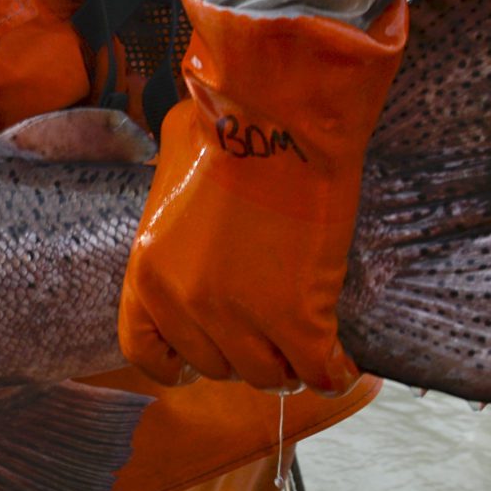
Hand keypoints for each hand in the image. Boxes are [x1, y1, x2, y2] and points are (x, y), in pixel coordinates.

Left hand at [118, 0, 406, 395]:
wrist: (277, 116)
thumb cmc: (226, 123)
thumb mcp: (171, 174)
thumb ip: (173, 217)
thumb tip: (188, 220)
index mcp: (147, 269)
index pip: (145, 350)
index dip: (175, 359)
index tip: (197, 359)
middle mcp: (184, 303)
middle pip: (214, 365)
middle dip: (243, 354)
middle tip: (271, 336)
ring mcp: (239, 316)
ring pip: (267, 375)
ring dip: (289, 365)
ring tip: (309, 347)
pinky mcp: (296, 318)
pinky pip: (318, 370)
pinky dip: (335, 371)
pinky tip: (345, 362)